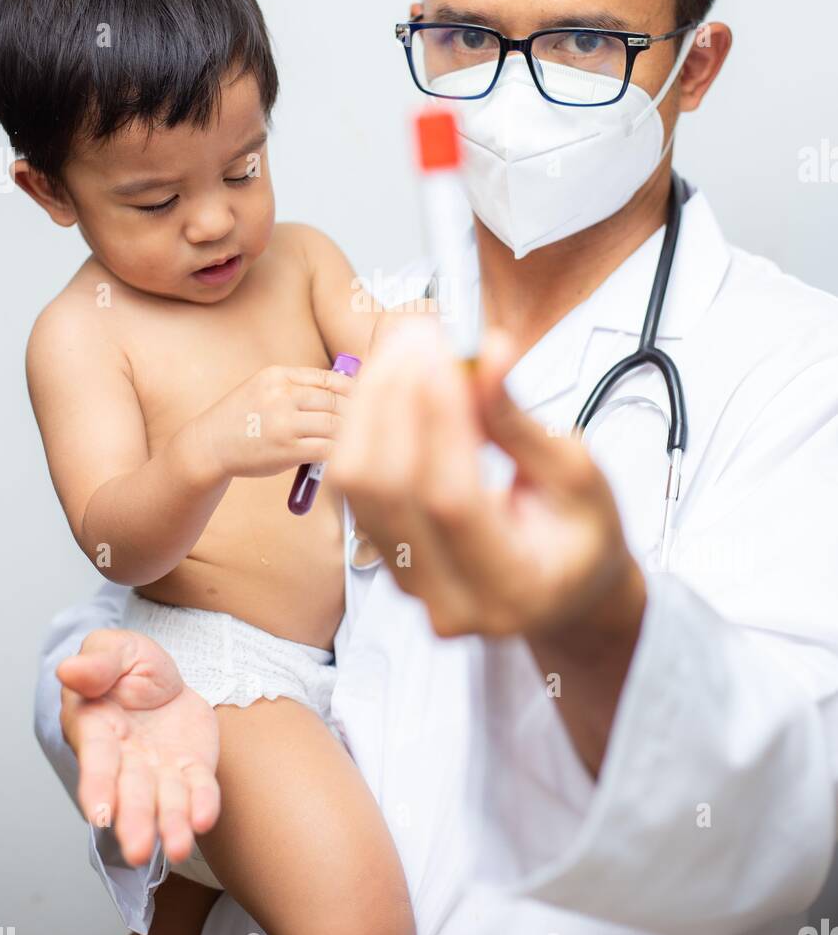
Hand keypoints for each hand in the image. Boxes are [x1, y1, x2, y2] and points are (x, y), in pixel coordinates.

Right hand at [57, 628, 219, 867]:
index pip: (97, 760)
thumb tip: (68, 669)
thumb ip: (96, 662)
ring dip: (171, 825)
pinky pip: (199, 788)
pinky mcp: (191, 766)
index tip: (99, 815)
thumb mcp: (112, 648)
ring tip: (179, 848)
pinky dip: (202, 805)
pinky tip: (204, 821)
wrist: (161, 674)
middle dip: (135, 821)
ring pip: (165, 800)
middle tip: (140, 851)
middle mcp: (126, 758)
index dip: (97, 787)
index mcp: (97, 728)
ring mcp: (160, 767)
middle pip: (131, 793)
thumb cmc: (124, 663)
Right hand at [195, 364, 355, 480]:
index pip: (327, 378)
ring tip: (358, 439)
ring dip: (350, 433)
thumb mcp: (263, 387)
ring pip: (335, 424)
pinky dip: (340, 452)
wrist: (210, 445)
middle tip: (369, 421)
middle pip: (335, 401)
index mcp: (278, 376)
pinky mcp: (288, 450)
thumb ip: (296, 386)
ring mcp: (284, 423)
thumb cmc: (242, 418)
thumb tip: (344, 387)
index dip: (352, 388)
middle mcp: (282, 396)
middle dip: (356, 412)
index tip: (365, 396)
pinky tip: (344, 454)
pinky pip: (327, 448)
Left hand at [328, 317, 639, 639]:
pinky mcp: (384, 559)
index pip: (452, 500)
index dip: (440, 420)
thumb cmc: (581, 536)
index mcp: (514, 588)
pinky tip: (393, 382)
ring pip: (358, 487)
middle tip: (419, 334)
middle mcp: (450, 600)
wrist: (566, 591)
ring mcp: (409, 587)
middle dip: (397, 398)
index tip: (444, 353)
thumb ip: (521, 421)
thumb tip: (487, 352)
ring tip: (405, 348)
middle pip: (390, 490)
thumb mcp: (578, 476)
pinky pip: (353, 487)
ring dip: (374, 403)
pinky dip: (367, 424)